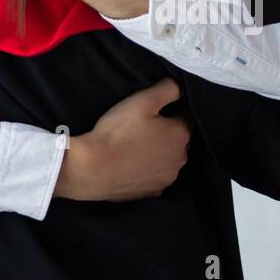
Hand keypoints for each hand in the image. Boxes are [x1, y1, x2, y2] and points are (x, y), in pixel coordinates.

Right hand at [54, 78, 191, 201]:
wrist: (93, 169)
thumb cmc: (118, 132)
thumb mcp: (141, 101)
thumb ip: (166, 89)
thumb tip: (180, 86)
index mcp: (180, 135)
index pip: (186, 117)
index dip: (171, 111)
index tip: (154, 109)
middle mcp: (179, 159)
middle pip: (178, 140)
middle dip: (167, 132)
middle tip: (142, 125)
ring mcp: (166, 178)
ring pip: (168, 159)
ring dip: (159, 152)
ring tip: (136, 145)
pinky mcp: (152, 192)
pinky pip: (156, 176)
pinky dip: (149, 170)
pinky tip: (133, 163)